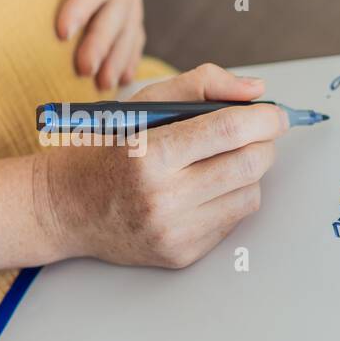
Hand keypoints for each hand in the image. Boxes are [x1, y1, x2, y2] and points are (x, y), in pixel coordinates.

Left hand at [30, 0, 147, 90]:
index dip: (84, 5)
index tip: (60, 32)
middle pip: (118, 7)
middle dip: (102, 42)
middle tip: (82, 71)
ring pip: (128, 22)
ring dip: (117, 55)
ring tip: (103, 85)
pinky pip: (131, 25)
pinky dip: (127, 52)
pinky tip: (121, 77)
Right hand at [35, 64, 289, 268]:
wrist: (64, 207)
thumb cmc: (107, 149)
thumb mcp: (143, 104)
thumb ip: (202, 85)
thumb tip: (256, 90)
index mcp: (149, 154)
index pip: (229, 131)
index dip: (264, 118)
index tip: (276, 113)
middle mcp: (161, 198)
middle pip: (248, 165)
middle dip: (263, 143)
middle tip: (255, 133)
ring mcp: (172, 232)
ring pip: (249, 196)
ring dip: (247, 174)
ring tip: (220, 162)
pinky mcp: (180, 255)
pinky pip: (232, 223)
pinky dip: (228, 200)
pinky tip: (202, 190)